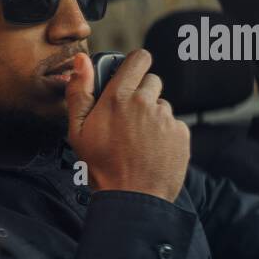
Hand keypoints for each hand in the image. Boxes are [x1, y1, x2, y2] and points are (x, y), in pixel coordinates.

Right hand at [65, 49, 188, 202]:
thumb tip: (81, 60)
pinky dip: (166, 134)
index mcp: (118, 97)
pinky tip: (153, 150)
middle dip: (142, 94)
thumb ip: (79, 92)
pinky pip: (174, 124)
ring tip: (139, 140)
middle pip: (152, 82)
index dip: (136, 64)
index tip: (132, 73)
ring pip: (162, 105)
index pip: (139, 59)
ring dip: (153, 116)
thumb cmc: (102, 167)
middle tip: (129, 119)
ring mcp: (165, 118)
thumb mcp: (78, 130)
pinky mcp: (181, 134)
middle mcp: (145, 102)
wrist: (132, 199)